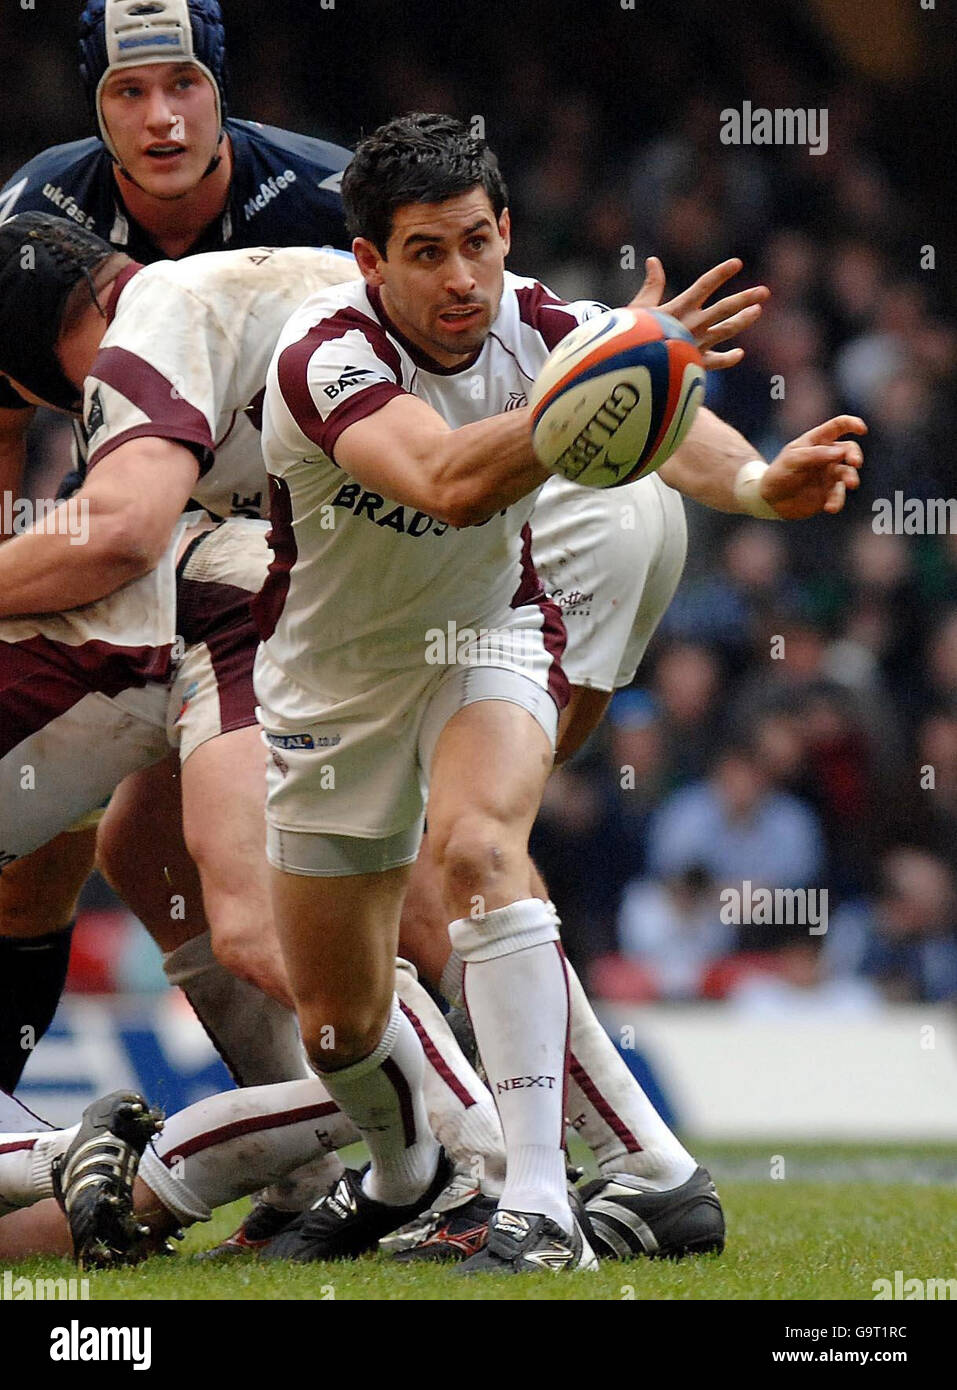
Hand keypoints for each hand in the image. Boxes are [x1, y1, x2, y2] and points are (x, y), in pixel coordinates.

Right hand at [626, 256, 768, 368]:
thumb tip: (653, 260)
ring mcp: (696, 345)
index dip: (721, 273)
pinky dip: (728, 359)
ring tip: (757, 311)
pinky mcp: (694, 364)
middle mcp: (692, 325)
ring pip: (725, 330)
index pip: (704, 285)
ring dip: (743, 320)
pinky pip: (716, 362)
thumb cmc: (630, 336)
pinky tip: (739, 354)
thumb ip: (652, 285)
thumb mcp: (638, 308)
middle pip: (725, 308)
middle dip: (745, 298)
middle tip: (764, 292)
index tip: (737, 263)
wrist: (632, 368)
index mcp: (678, 308)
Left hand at [760, 415, 866, 518]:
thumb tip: (840, 452)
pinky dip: (837, 501)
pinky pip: (838, 496)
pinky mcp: (829, 493)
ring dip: (851, 478)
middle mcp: (827, 456)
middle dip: (855, 454)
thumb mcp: (792, 460)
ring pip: (848, 473)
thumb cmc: (779, 474)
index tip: (862, 430)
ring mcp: (830, 475)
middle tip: (855, 462)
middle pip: (849, 450)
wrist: (770, 500)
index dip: (852, 424)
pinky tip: (830, 507)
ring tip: (851, 484)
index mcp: (817, 441)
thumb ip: (815, 454)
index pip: (838, 426)